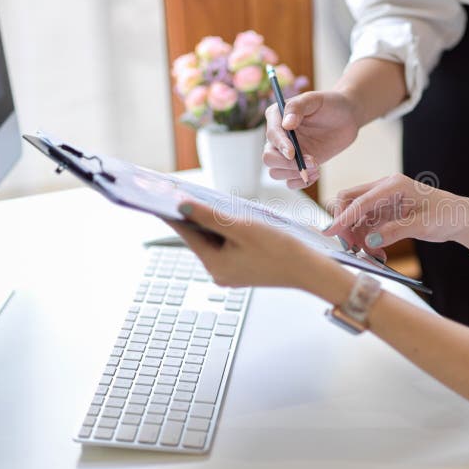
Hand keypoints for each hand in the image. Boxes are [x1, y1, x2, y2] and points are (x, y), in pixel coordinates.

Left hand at [164, 201, 319, 288]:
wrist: (310, 269)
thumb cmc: (280, 250)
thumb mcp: (242, 227)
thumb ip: (210, 216)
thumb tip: (182, 206)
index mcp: (215, 265)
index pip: (187, 234)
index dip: (173, 214)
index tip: (158, 199)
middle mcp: (219, 272)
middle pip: (200, 238)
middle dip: (195, 217)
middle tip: (183, 194)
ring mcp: (231, 273)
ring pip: (214, 242)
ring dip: (213, 224)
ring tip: (210, 204)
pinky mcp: (243, 270)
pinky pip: (228, 247)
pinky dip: (227, 233)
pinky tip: (232, 220)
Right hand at [263, 90, 358, 188]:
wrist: (347, 117)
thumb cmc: (330, 104)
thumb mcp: (314, 100)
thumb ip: (298, 107)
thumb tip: (286, 124)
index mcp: (276, 117)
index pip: (271, 134)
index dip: (280, 145)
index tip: (292, 153)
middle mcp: (278, 137)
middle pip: (268, 157)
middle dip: (287, 164)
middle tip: (312, 162)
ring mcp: (287, 153)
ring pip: (276, 172)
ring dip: (295, 174)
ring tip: (317, 166)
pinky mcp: (298, 165)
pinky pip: (289, 182)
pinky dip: (300, 182)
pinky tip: (316, 173)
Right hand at [322, 174, 468, 260]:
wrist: (459, 217)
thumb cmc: (446, 214)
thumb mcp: (423, 225)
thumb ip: (395, 231)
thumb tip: (370, 241)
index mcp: (394, 184)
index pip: (361, 200)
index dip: (344, 217)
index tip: (331, 232)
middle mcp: (385, 189)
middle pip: (350, 201)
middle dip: (345, 225)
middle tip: (351, 247)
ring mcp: (383, 201)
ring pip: (357, 217)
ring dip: (357, 237)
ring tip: (372, 255)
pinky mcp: (385, 213)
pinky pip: (367, 227)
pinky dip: (367, 241)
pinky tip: (378, 254)